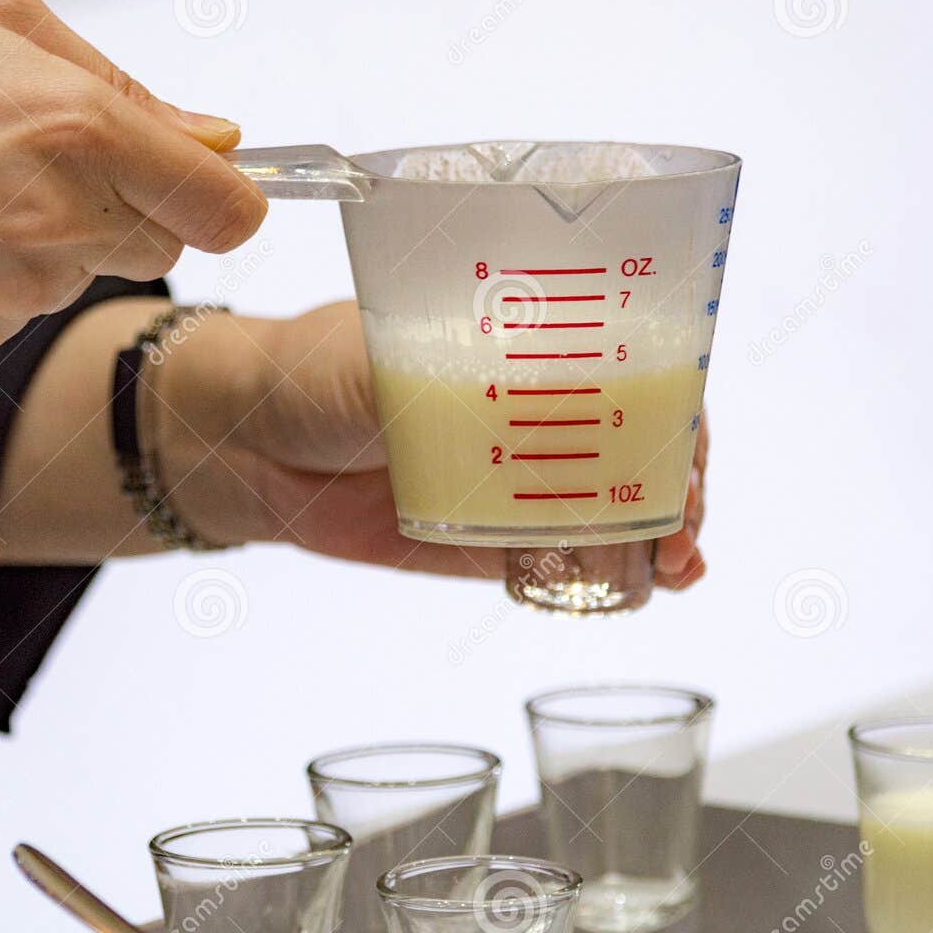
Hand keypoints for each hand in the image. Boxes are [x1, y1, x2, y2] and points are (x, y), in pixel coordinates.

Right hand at [0, 0, 265, 358]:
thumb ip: (127, 85)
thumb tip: (216, 138)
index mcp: (78, 129)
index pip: (226, 210)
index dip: (231, 200)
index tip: (213, 188)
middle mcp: (60, 222)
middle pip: (164, 248)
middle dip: (130, 207)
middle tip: (42, 161)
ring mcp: (16, 291)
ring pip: (85, 276)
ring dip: (54, 238)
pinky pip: (21, 312)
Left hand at [154, 302, 707, 588]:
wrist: (240, 442)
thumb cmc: (309, 370)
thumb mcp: (386, 359)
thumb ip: (451, 380)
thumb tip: (534, 400)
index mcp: (523, 343)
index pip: (632, 366)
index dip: (676, 407)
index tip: (693, 446)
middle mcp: (531, 408)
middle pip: (639, 445)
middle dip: (681, 485)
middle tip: (687, 526)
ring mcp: (513, 477)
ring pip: (613, 508)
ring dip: (662, 537)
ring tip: (678, 566)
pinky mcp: (486, 540)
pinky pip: (559, 559)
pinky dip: (604, 576)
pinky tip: (643, 589)